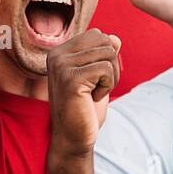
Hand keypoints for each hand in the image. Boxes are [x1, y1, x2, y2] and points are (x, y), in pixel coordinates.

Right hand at [47, 29, 120, 158]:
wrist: (73, 138)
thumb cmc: (85, 109)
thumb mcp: (97, 78)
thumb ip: (103, 56)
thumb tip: (115, 38)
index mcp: (60, 52)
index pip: (97, 35)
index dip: (107, 56)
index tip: (95, 78)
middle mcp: (57, 55)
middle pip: (104, 41)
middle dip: (112, 65)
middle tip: (98, 87)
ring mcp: (62, 66)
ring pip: (108, 54)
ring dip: (110, 77)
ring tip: (94, 93)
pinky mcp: (71, 79)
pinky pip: (106, 69)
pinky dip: (108, 86)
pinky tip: (92, 99)